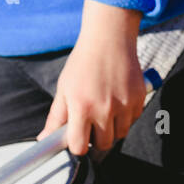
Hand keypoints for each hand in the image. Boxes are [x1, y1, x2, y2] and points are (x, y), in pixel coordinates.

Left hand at [40, 1, 145, 155]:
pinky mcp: (138, 99)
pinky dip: (125, 117)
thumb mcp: (64, 89)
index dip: (77, 146)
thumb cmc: (83, 63)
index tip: (77, 139)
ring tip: (105, 110)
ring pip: (120, 134)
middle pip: (103, 145)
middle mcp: (104, 108)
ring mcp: (124, 104)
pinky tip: (117, 101)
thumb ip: (56, 118)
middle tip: (91, 123)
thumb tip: (45, 140)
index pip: (79, 146)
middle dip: (96, 138)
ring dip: (112, 129)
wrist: (108, 38)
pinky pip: (132, 121)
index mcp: (82, 106)